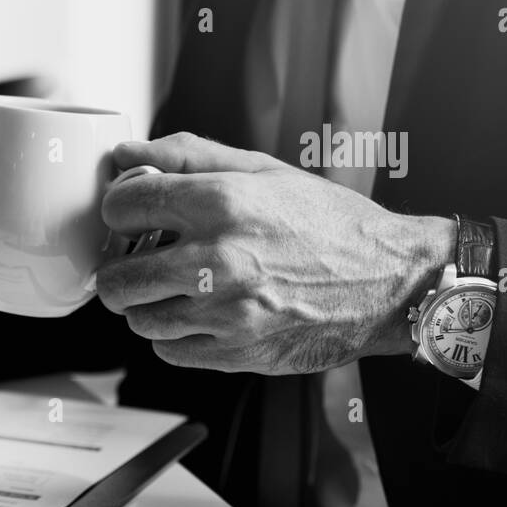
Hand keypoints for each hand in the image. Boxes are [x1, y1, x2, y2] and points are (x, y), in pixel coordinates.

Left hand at [98, 132, 455, 374]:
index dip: (119, 209)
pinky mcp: (236, 353)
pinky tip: (199, 313)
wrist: (390, 281)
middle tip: (140, 260)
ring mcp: (226, 313)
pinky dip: (173, 335)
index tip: (131, 214)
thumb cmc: (328, 224)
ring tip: (174, 287)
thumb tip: (125, 153)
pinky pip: (167, 351)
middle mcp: (219, 260)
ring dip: (146, 304)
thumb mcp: (262, 171)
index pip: (124, 206)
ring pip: (138, 319)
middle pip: (117, 278)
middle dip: (120, 267)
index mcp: (222, 204)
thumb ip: (186, 156)